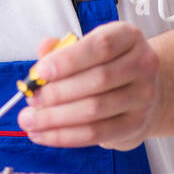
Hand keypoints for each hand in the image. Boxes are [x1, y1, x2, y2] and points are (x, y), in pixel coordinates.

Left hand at [16, 21, 160, 151]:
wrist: (139, 90)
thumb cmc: (105, 64)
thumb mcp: (87, 47)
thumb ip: (63, 47)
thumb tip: (43, 50)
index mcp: (128, 37)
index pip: (101, 46)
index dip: (68, 60)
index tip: (40, 71)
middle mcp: (143, 64)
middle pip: (98, 80)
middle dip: (57, 92)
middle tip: (31, 98)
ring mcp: (143, 96)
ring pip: (95, 109)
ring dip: (55, 117)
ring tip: (30, 119)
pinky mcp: (136, 124)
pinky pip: (96, 133)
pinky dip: (64, 136)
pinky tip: (43, 134)